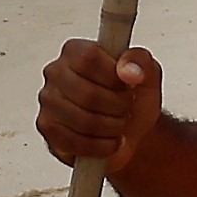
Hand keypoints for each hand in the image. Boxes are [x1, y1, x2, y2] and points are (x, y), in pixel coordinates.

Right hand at [31, 38, 165, 173]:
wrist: (129, 130)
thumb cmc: (132, 98)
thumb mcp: (147, 74)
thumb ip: (141, 62)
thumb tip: (128, 71)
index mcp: (75, 51)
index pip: (89, 59)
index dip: (113, 78)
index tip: (126, 85)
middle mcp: (56, 72)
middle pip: (88, 94)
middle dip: (117, 107)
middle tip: (125, 109)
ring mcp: (48, 101)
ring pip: (83, 121)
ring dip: (111, 128)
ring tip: (119, 124)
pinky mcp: (48, 129)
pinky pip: (75, 142)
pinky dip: (101, 146)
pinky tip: (109, 141)